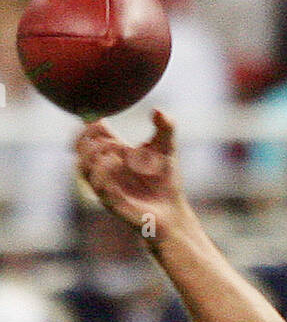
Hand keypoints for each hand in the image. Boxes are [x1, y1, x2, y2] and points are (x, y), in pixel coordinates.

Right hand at [75, 109, 185, 237]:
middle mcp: (105, 167)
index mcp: (113, 151)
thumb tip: (158, 109)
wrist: (172, 211)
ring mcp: (106, 184)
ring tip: (116, 152)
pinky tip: (117, 162)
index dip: (91, 122)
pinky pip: (98, 186)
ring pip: (83, 166)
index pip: (90, 132)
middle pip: (80, 146)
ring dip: (94, 154)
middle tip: (106, 133)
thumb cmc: (166, 180)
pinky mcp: (111, 202)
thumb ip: (166, 127)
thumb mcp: (167, 148)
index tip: (103, 116)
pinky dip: (103, 173)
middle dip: (87, 136)